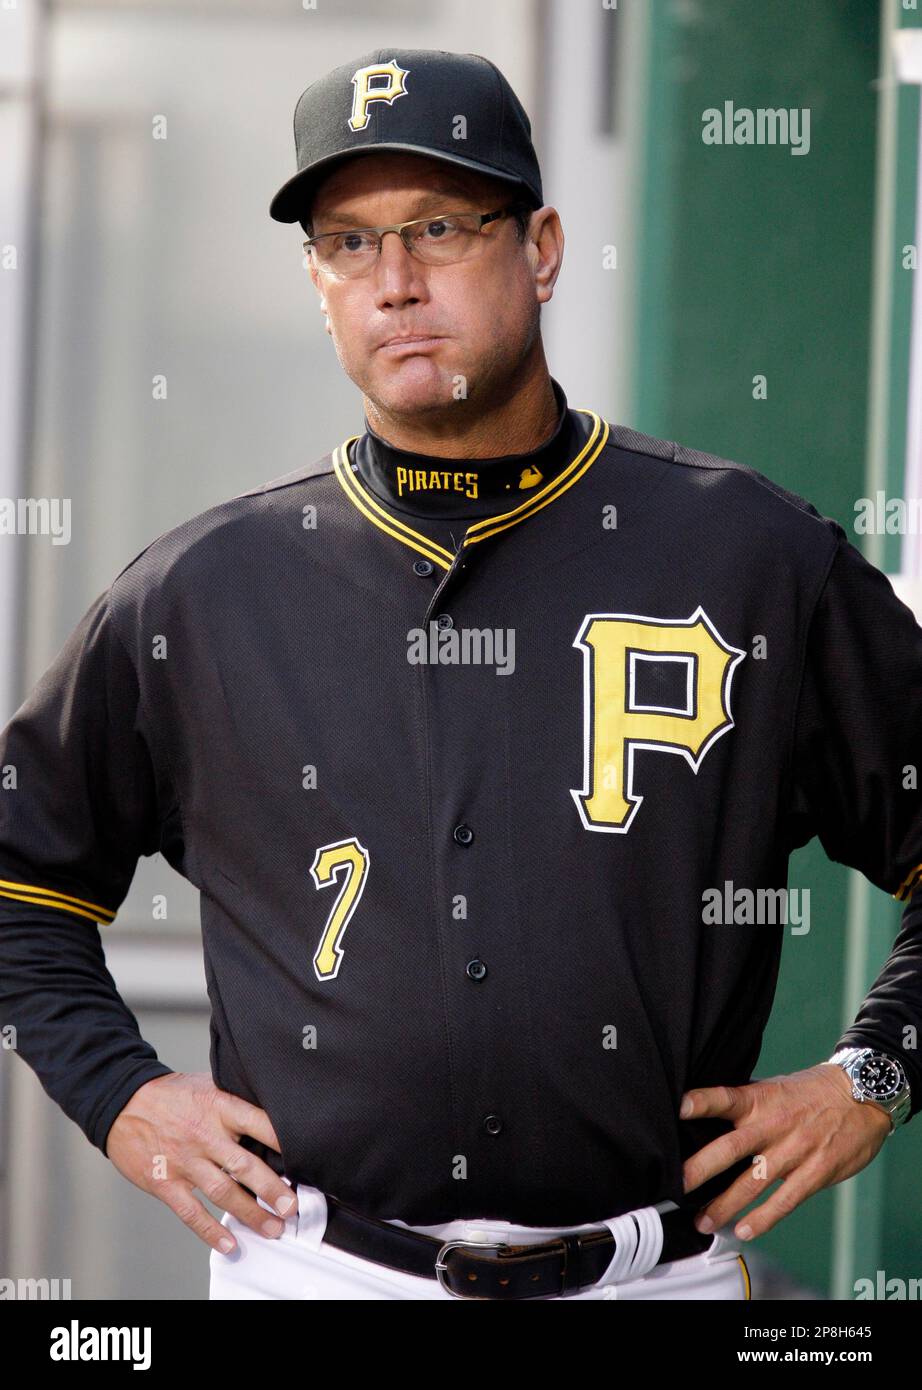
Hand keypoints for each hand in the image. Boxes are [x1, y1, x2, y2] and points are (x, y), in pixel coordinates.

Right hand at [105, 1071, 294, 1255]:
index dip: (283, 1141)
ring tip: (273, 1228)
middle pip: (244, 1165)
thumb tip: (273, 1112)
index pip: (258, 1123)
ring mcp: (184, 1161)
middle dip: (272, 1189)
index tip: (306, 1157)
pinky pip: (190, 1211)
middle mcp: (204, 1134)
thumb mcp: (208, 1085)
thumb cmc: (172, 1095)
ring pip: (222, 1192)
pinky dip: (210, 1231)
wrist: (122, 1102)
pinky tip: (229, 1244)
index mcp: (218, 1107)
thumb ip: (236, 1101)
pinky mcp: (164, 1182)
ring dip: (250, 1213)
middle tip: (292, 1207)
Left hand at [679, 1063, 892, 1242]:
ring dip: (725, 1205)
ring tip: (703, 1221)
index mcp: (760, 1099)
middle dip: (701, 1168)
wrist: (862, 1096)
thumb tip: (707, 1114)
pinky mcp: (815, 1172)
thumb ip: (746, 1104)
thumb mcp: (775, 1088)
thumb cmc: (811, 1093)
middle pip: (731, 1147)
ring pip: (753, 1182)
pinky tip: (744, 1230)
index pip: (725, 1098)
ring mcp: (794, 1150)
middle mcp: (773, 1125)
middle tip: (676, 1185)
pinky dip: (763, 1218)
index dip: (701, 1102)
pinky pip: (785, 1200)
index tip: (678, 1108)